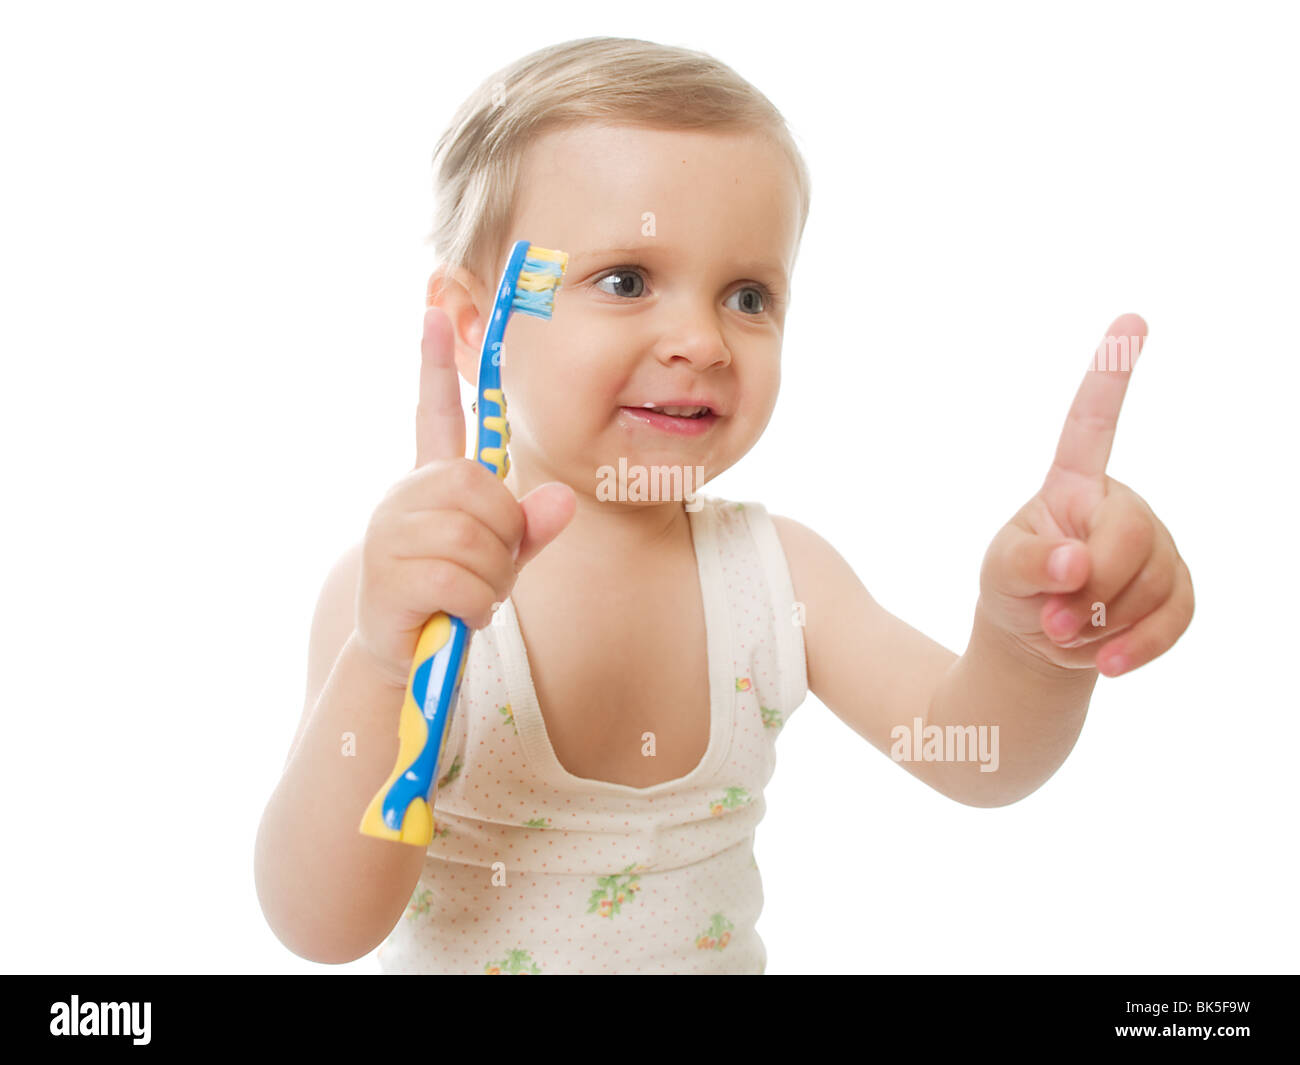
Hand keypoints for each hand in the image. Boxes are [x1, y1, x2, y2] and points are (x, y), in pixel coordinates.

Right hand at [355, 305, 574, 684]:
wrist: (404, 658)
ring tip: (471, 598)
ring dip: (492, 580)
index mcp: (430, 483)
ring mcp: (390, 535)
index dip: (434, 363)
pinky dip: (476, 608)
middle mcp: (404, 498)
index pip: (432, 412)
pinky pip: (463, 583)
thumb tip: (560, 500)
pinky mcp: (388, 579)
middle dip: (504, 538)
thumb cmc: (454, 596)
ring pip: (477, 540)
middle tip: (488, 571)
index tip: (436, 311)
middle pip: (483, 489)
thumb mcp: (503, 558)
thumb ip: (531, 527)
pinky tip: (459, 618)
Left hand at [977, 313, 1193, 676]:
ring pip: (1154, 581)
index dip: (1111, 374)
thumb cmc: (1014, 593)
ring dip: (1106, 623)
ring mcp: (1156, 546)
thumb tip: (1072, 565)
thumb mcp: (998, 576)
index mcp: (1071, 487)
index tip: (1132, 318)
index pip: (1092, 426)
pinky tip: (1111, 663)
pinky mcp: (1175, 588)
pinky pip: (1178, 615)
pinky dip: (1142, 645)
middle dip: (1094, 585)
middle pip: (1132, 533)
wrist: (1042, 644)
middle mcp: (1120, 506)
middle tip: (1055, 620)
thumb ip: (1024, 565)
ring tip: (1066, 635)